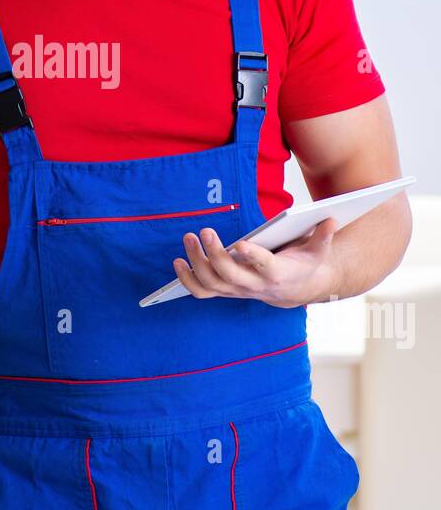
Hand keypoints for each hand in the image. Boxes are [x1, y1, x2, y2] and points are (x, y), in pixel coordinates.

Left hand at [172, 217, 339, 309]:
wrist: (296, 289)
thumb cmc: (305, 263)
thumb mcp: (319, 249)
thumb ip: (323, 236)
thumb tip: (331, 220)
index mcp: (277, 273)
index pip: (263, 267)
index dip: (252, 257)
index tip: (240, 244)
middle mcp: (254, 286)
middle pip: (229, 275)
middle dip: (214, 255)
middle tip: (204, 231)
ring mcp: (237, 290)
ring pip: (211, 283)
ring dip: (195, 262)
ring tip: (189, 238)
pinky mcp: (225, 290)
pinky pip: (201, 290)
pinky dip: (186, 279)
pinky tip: (178, 261)